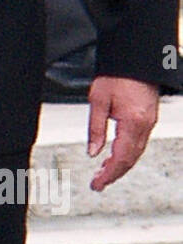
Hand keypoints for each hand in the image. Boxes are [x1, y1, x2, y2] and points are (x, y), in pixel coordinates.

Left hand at [87, 76, 158, 190]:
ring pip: (136, 153)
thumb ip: (95, 129)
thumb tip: (93, 152)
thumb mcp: (98, 100)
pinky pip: (139, 143)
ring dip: (120, 165)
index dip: (109, 174)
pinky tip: (115, 156)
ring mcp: (150, 122)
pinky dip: (127, 154)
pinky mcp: (149, 118)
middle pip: (131, 159)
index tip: (97, 184)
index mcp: (133, 122)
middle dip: (114, 174)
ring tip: (102, 173)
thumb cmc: (117, 75)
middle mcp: (145, 125)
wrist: (135, 59)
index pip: (121, 157)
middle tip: (98, 184)